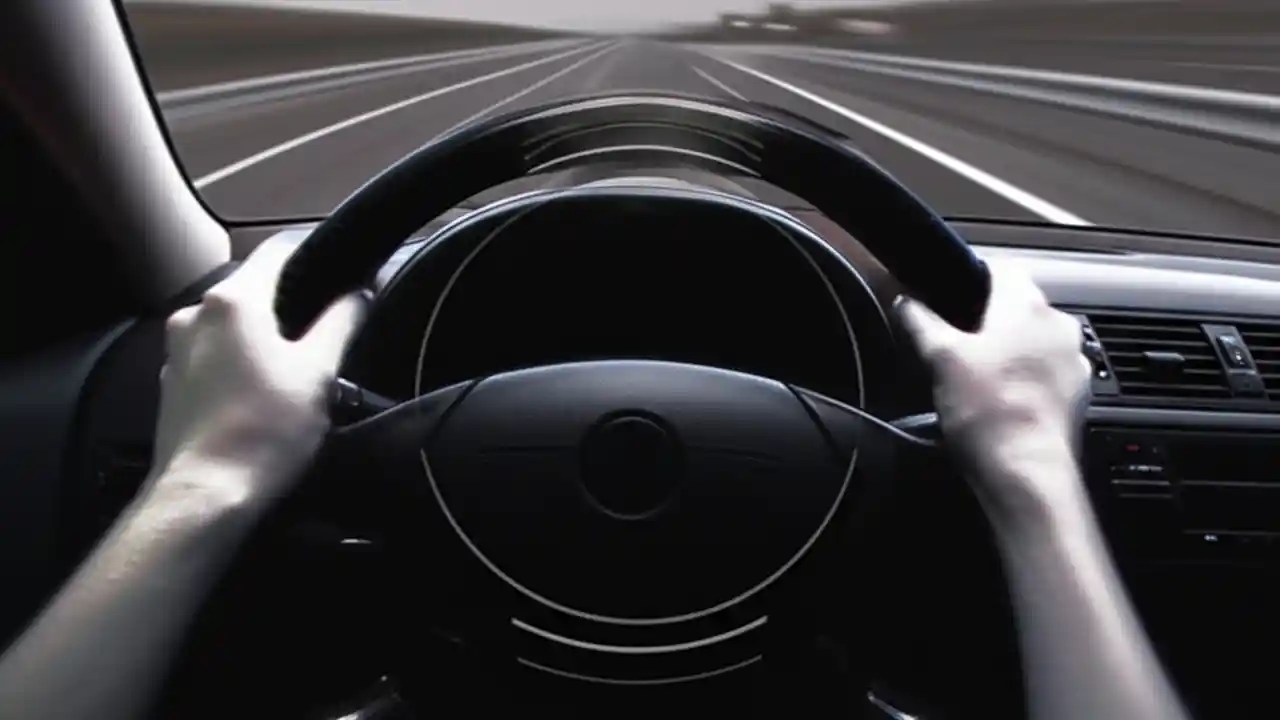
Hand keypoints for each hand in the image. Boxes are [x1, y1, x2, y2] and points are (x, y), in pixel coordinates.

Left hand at [150, 237, 365, 507]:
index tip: (347, 266)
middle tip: (330, 321)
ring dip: (263, 332)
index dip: (317, 251)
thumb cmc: (266, 429)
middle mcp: (195, 313)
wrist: (204, 496)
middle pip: (253, 287)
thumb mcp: (318, 372)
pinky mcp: (170, 383)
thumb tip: (360, 291)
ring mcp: (175, 349)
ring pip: (232, 324)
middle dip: (291, 298)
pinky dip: (239, 359)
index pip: (279, 249)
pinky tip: (261, 390)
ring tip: (298, 362)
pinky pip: (213, 354)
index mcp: (233, 300)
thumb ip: (342, 321)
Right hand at [896, 260, 1091, 528]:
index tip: (950, 296)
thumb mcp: (941, 359)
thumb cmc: (988, 412)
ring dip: (1010, 349)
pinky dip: (1026, 378)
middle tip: (955, 341)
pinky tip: (1000, 399)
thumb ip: (921, 322)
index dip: (972, 277)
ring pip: (1034, 340)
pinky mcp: (1076, 395)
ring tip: (977, 375)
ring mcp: (1073, 362)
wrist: (1026, 474)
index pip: (1002, 268)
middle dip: (988, 319)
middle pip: (1019, 305)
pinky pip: (1047, 372)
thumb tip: (905, 302)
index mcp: (1028, 306)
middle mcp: (1060, 327)